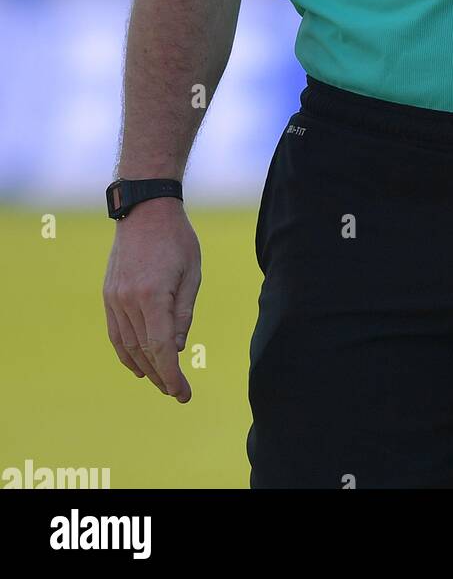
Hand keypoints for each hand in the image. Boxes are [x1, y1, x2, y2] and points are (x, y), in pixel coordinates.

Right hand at [103, 197, 200, 401]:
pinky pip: (115, 332)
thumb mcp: (192, 273)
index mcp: (153, 295)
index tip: (182, 393)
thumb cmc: (177, 239)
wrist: (145, 210)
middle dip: (161, 376)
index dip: (171, 375)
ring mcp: (114, 298)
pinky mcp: (108, 294)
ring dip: (143, 368)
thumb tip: (176, 349)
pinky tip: (137, 365)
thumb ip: (183, 313)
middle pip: (144, 352)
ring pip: (127, 345)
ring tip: (161, 382)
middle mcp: (129, 301)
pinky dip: (125, 352)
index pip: (161, 349)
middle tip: (177, 393)